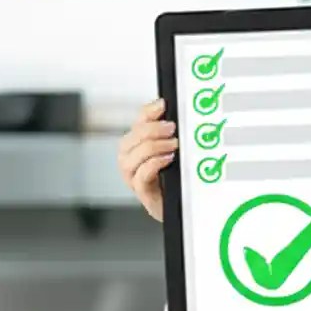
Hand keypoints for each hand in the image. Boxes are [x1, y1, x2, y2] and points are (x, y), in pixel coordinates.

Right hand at [117, 99, 178, 220]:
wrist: (180, 206)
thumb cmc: (175, 176)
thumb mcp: (173, 150)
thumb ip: (171, 133)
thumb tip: (177, 115)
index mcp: (137, 144)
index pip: (138, 121)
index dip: (148, 111)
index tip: (163, 105)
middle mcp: (130, 158)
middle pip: (133, 136)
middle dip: (153, 129)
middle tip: (172, 128)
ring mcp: (132, 176)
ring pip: (132, 155)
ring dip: (155, 146)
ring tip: (174, 145)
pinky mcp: (142, 192)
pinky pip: (141, 175)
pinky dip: (154, 163)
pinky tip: (168, 159)